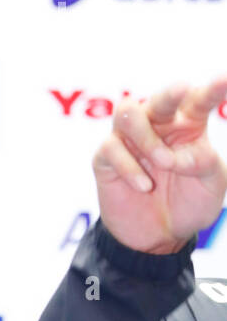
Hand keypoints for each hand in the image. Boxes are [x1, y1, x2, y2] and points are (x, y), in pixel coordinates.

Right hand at [93, 77, 226, 253]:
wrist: (159, 239)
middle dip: (171, 93)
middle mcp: (158, 127)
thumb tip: (176, 154)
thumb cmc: (188, 205)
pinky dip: (129, 167)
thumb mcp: (212, 186)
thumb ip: (204, 162)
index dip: (212, 90)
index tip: (224, 81)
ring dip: (147, 136)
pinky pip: (111, 148)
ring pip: (128, 112)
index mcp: (189, 126)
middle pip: (161, 98)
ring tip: (163, 163)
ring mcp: (130, 141)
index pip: (200, 101)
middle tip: (183, 91)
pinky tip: (144, 186)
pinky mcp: (106, 159)